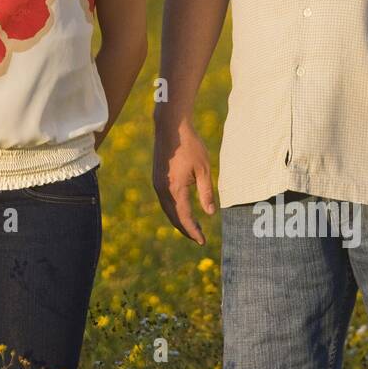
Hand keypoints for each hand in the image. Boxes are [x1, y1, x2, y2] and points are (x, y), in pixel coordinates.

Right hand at [153, 120, 217, 244]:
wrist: (171, 126)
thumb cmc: (190, 145)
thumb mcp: (204, 169)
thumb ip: (206, 193)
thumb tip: (210, 214)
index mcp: (175, 189)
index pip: (184, 217)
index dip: (193, 231)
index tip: (203, 241)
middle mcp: (162, 189)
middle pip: (173, 217)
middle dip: (186, 229)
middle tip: (199, 238)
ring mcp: (157, 183)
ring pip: (167, 209)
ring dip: (179, 220)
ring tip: (193, 227)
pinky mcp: (157, 177)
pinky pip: (164, 200)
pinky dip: (174, 209)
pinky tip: (183, 209)